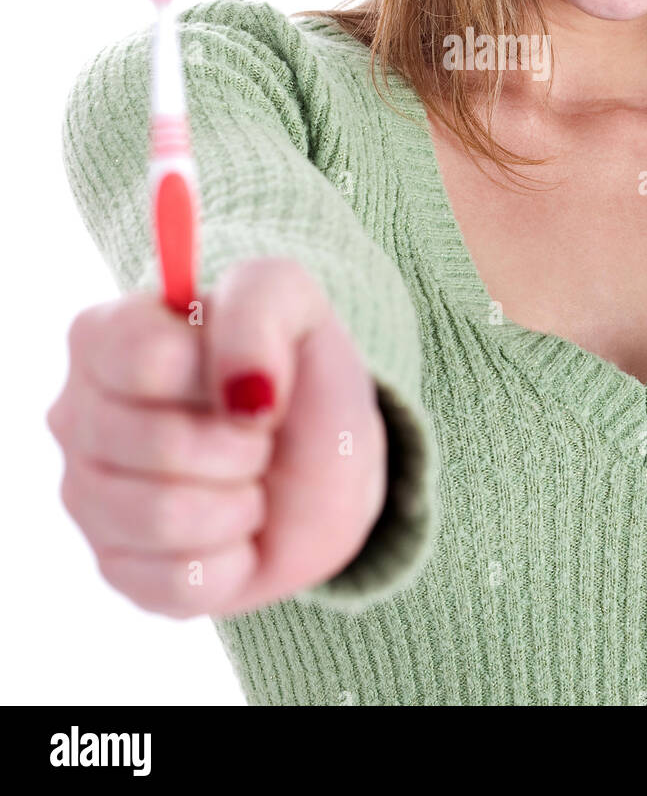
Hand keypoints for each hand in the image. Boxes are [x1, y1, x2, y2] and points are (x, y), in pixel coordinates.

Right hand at [47, 257, 387, 616]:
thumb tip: (240, 391)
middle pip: (156, 445)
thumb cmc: (297, 374)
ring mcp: (89, 496)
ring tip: (249, 478)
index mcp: (107, 335)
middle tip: (256, 435)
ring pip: (164, 518)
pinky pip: (181, 582)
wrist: (327, 467)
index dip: (215, 373)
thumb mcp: (297, 303)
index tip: (245, 375)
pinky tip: (237, 530)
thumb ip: (264, 305)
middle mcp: (79, 413)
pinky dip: (236, 559)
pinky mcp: (117, 570)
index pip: (143, 360)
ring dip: (241, 501)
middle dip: (239, 444)